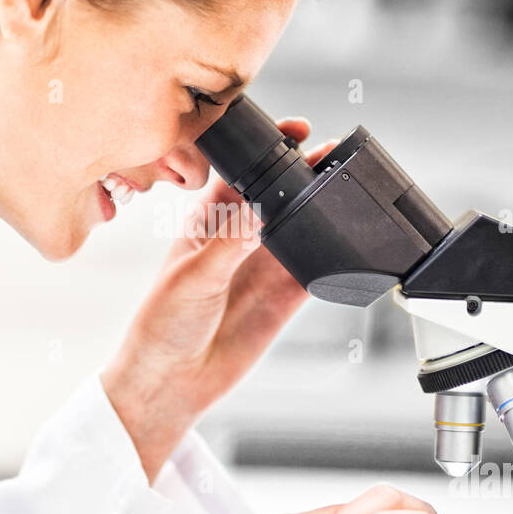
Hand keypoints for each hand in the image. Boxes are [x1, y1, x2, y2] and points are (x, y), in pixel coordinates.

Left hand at [101, 118, 334, 482]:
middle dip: (305, 168)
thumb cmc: (163, 324)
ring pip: (303, 223)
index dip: (268, 147)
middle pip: (280, 191)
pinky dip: (335, 251)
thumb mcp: (193, 277)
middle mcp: (240, 237)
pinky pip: (318, 266)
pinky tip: (349, 237)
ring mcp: (265, 264)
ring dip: (324, 204)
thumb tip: (260, 208)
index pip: (243, 171)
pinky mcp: (286, 295)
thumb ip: (229, 243)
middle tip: (329, 153)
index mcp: (208, 220)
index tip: (294, 131)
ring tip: (345, 183)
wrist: (173, 382)